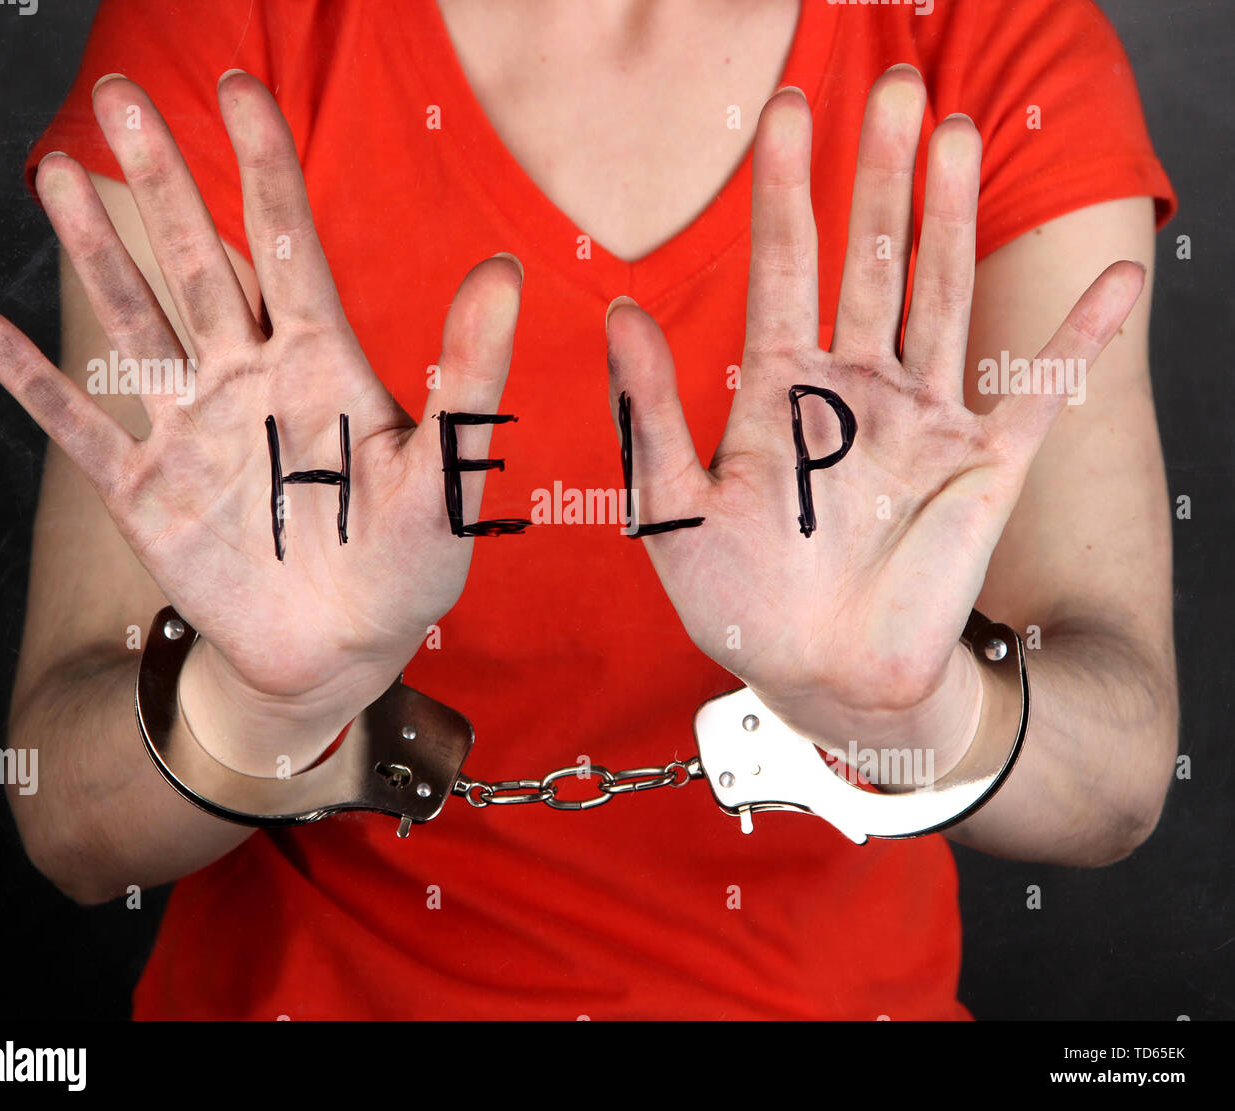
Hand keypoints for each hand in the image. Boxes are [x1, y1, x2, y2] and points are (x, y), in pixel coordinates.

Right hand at [0, 72, 521, 771]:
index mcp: (323, 364)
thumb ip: (470, 374)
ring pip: (135, 320)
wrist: (342, 652)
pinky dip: (32, 382)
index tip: (239, 85)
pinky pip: (79, 426)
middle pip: (197, 261)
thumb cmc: (407, 564)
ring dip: (94, 250)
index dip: (264, 166)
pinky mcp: (146, 491)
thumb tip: (506, 269)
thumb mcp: (449, 470)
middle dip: (162, 181)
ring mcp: (193, 430)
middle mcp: (251, 379)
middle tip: (119, 95)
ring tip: (57, 170)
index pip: (288, 244)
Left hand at [604, 71, 1143, 763]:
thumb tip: (619, 312)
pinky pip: (1041, 392)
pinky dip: (1079, 340)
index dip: (786, 190)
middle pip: (874, 258)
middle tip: (895, 86)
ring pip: (945, 297)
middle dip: (881, 175)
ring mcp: (924, 420)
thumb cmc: (741, 601)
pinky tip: (1116, 280)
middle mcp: (855, 389)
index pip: (785, 267)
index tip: (787, 111)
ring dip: (955, 219)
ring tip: (960, 136)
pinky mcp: (985, 465)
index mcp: (779, 393)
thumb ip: (651, 414)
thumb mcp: (674, 511)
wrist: (820, 675)